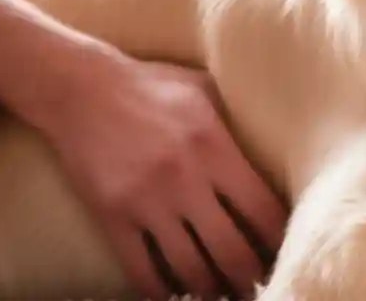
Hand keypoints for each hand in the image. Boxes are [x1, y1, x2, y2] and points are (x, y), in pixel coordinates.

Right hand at [38, 50, 285, 299]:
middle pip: (231, 251)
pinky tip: (173, 294)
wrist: (79, 88)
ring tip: (220, 293)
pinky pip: (142, 271)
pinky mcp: (112, 217)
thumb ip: (235, 116)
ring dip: (210, 289)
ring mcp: (147, 202)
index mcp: (215, 147)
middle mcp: (186, 179)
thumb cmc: (149, 84)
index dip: (280, 241)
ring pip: (190, 269)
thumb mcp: (203, 88)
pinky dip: (161, 291)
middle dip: (249, 278)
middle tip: (256, 285)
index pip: (262, 210)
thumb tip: (272, 136)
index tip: (287, 252)